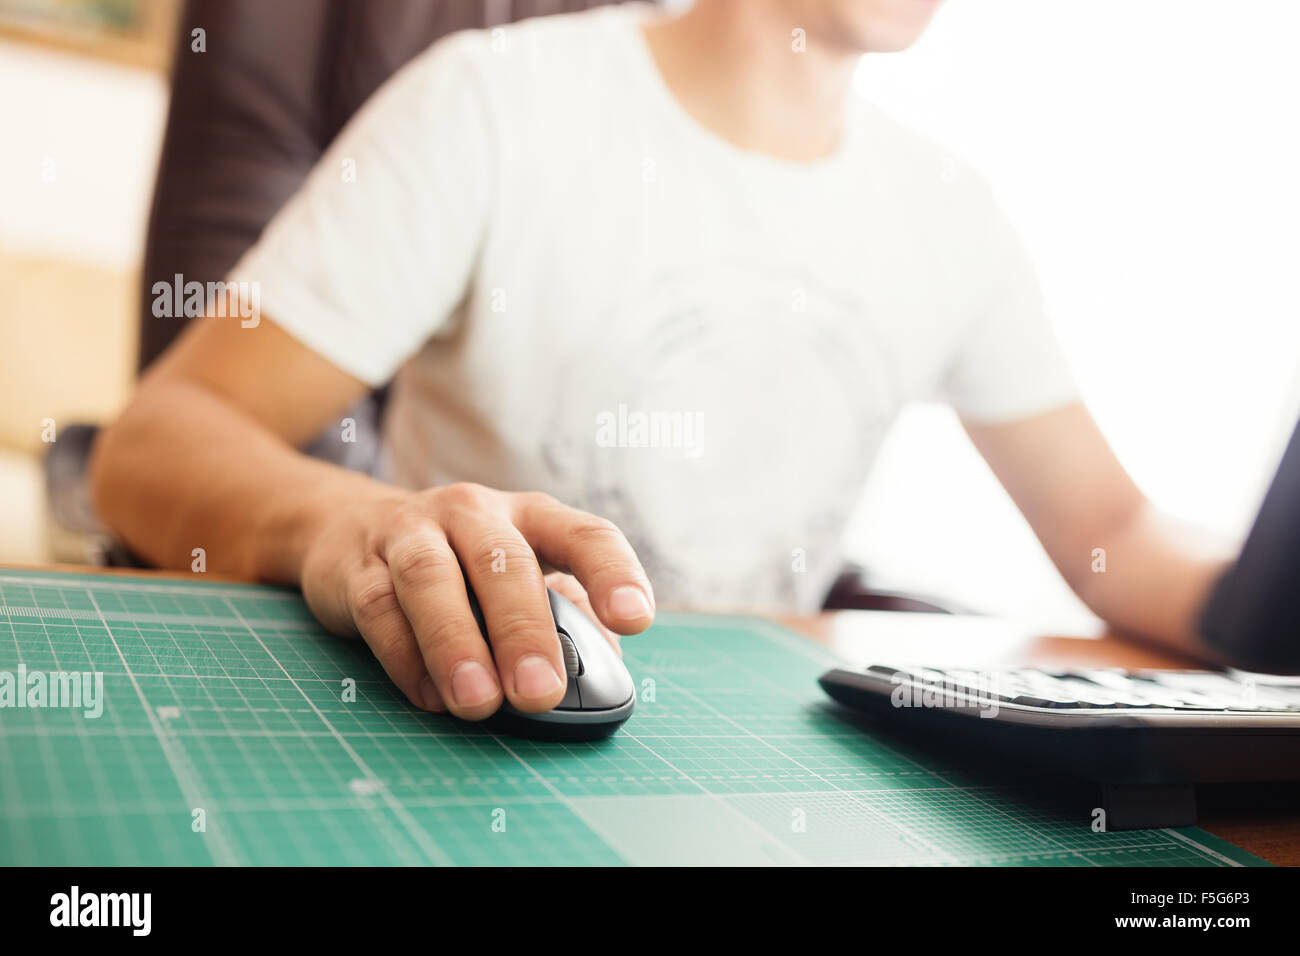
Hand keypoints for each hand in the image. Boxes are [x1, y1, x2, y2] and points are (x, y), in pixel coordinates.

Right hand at [298, 483, 654, 718]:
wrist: (351, 530)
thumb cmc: (462, 566)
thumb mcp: (519, 577)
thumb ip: (563, 618)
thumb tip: (604, 671)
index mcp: (531, 517)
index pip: (585, 534)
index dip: (613, 573)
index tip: (636, 619)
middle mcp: (474, 513)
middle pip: (504, 563)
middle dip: (524, 631)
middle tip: (540, 693)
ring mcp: (411, 533)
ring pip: (432, 580)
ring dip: (456, 644)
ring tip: (478, 702)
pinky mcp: (358, 566)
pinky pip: (379, 608)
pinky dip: (404, 656)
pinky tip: (429, 695)